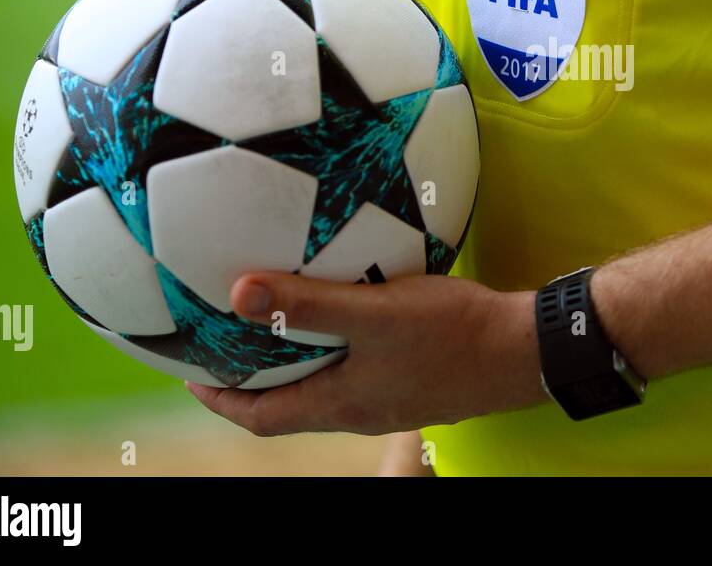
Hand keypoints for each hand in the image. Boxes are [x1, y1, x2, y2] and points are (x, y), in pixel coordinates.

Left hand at [186, 272, 544, 436]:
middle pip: (289, 406)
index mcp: (340, 404)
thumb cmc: (450, 333)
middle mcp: (360, 410)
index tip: (188, 376)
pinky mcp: (416, 379)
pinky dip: (336, 349)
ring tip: (276, 324)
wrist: (523, 350)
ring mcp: (391, 397)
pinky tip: (348, 311)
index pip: (260, 417)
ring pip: (325, 387)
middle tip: (226, 345)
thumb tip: (238, 293)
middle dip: (252, 380)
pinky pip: (359, 370)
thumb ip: (309, 304)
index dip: (220, 399)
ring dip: (295, 364)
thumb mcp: (374, 313)